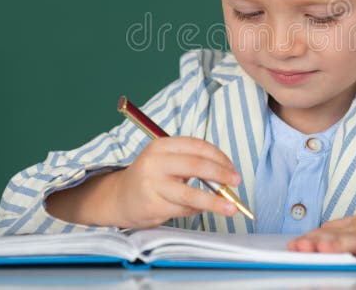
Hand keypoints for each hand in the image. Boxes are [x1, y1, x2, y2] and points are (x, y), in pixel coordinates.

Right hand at [46, 137, 240, 228]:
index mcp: (162, 145)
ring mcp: (153, 184)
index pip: (197, 147)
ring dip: (215, 201)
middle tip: (236, 182)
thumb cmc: (150, 178)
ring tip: (230, 208)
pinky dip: (197, 210)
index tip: (232, 168)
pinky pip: (183, 208)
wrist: (119, 198)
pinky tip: (200, 209)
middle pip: (196, 165)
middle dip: (221, 174)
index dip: (219, 157)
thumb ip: (192, 163)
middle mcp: (155, 162)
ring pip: (191, 193)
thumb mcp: (167, 161)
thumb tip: (225, 174)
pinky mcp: (152, 205)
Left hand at [286, 188, 355, 267]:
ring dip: (340, 246)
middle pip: (337, 238)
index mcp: (352, 229)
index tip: (292, 246)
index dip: (309, 240)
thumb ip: (338, 230)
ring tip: (324, 249)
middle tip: (300, 248)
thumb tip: (313, 234)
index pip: (326, 235)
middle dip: (317, 244)